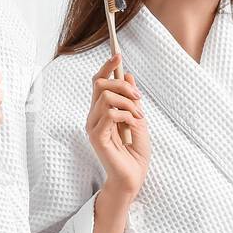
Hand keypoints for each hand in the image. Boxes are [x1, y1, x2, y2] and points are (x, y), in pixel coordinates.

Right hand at [86, 53, 148, 201]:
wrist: (134, 177)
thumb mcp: (138, 119)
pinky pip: (110, 114)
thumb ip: (131, 99)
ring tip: (138, 117)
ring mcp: (93, 126)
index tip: (118, 56)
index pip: (97, 83)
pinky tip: (133, 125)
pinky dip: (126, 115)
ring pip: (106, 97)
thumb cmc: (135, 153)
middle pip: (100, 84)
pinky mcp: (97, 137)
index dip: (106, 67)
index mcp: (101, 112)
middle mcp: (94, 117)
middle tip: (138, 99)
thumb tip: (127, 75)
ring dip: (128, 103)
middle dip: (122, 86)